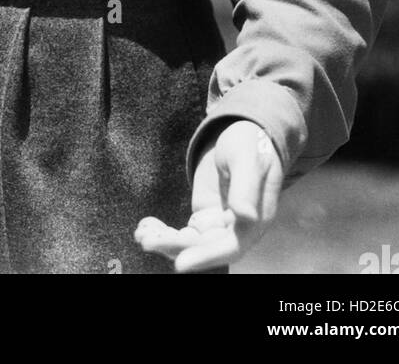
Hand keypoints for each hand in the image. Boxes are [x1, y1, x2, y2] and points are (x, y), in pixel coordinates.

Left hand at [134, 119, 282, 272]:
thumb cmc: (250, 143)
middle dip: (175, 247)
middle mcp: (237, 230)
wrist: (243, 135)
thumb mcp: (248, 158)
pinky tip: (144, 228)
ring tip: (141, 235)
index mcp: (256, 220)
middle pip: (205, 248)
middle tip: (147, 241)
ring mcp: (219, 226)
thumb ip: (246, 187)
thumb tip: (247, 217)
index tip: (180, 263)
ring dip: (165, 242)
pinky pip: (183, 233)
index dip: (206, 257)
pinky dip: (164, 232)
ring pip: (191, 244)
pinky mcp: (203, 219)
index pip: (231, 247)